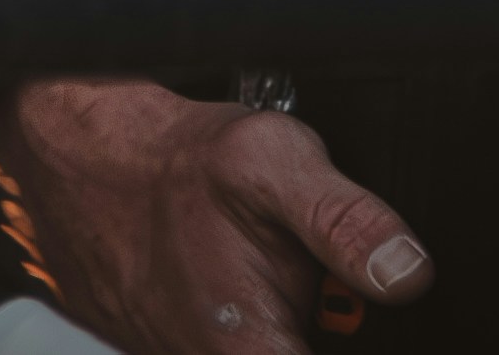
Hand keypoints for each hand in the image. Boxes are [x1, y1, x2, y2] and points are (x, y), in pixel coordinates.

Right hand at [0, 78, 431, 353]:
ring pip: (276, 344)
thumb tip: (409, 272)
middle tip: (308, 273)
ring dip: (287, 317)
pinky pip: (247, 340)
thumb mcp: (275, 164)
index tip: (348, 304)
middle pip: (309, 351)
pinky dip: (259, 314)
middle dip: (323, 320)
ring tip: (265, 262)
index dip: (367, 339)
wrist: (90, 163)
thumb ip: (347, 223)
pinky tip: (244, 273)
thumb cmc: (176, 166)